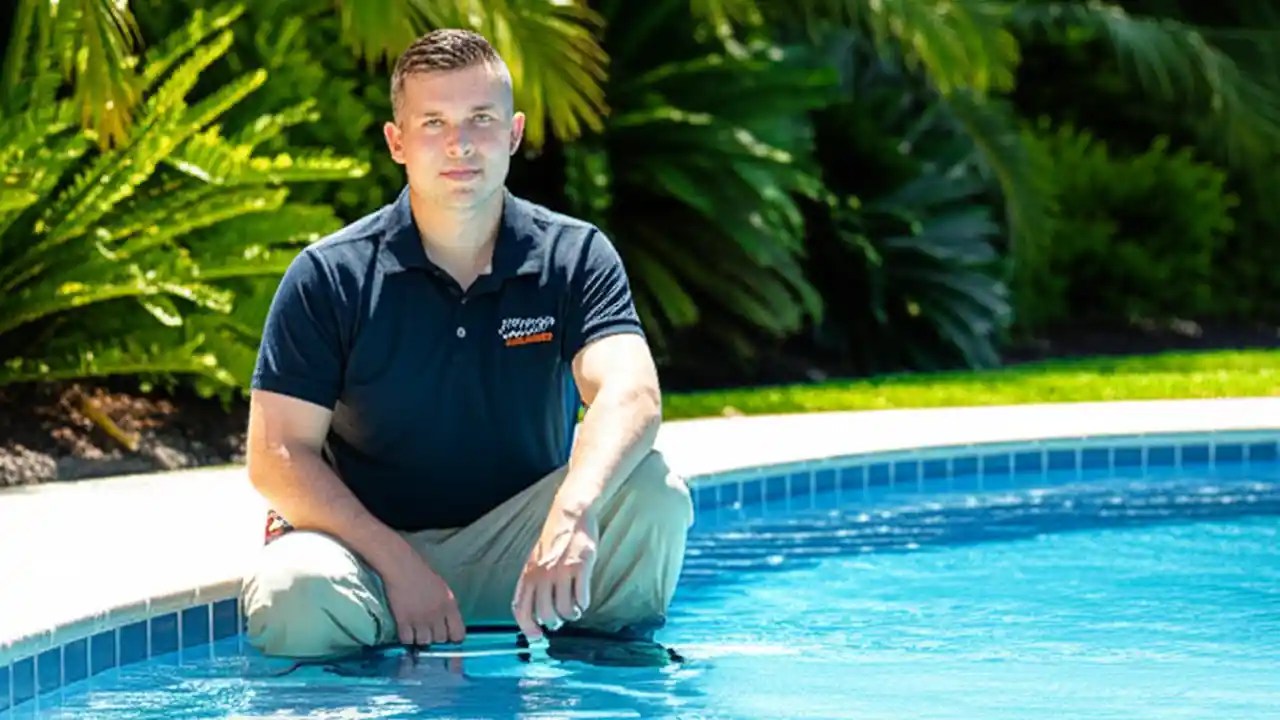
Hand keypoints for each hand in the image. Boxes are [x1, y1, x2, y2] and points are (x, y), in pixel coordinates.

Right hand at [380, 546, 464, 646]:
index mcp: (450, 605)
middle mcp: (437, 615)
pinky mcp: (403, 621)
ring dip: (420, 639)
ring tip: (416, 631)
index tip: (448, 636)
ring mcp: (420, 619)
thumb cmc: (423, 574)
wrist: (402, 567)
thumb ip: (447, 607)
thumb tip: (448, 623)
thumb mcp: (443, 590)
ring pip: (424, 642)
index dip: (453, 637)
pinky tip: (406, 631)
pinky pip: (407, 640)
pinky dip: (407, 638)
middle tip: (429, 631)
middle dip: (435, 637)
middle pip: (440, 640)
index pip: (458, 634)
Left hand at [512, 503, 598, 640]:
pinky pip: (581, 597)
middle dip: (554, 623)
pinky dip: (583, 604)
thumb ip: (532, 583)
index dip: (527, 627)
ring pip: (564, 609)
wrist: (570, 515)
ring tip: (574, 611)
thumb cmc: (553, 539)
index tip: (536, 636)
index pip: (521, 608)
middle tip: (560, 621)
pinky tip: (583, 601)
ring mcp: (561, 572)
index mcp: (528, 574)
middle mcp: (542, 575)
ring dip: (571, 615)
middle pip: (545, 614)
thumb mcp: (535, 560)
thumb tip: (533, 610)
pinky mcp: (580, 567)